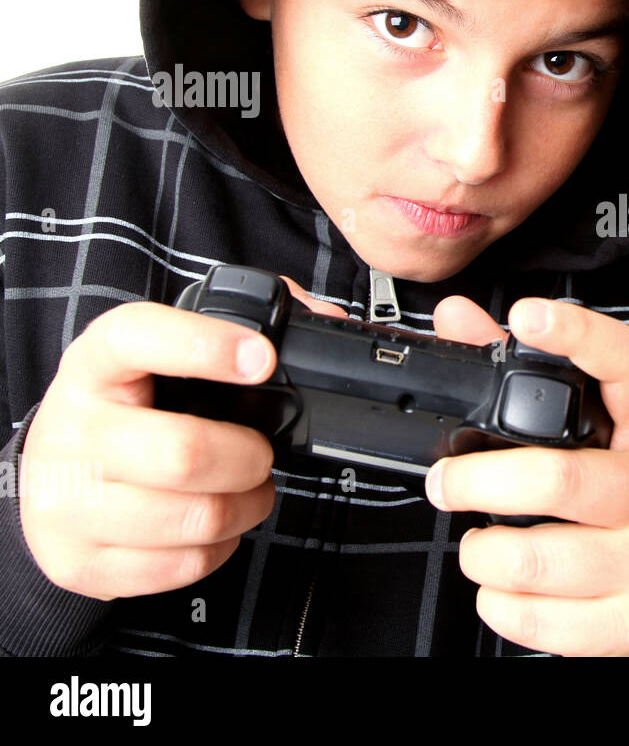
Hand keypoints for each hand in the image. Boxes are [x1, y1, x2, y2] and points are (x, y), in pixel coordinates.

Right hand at [19, 277, 344, 599]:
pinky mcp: (79, 561)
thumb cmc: (126, 411)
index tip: (262, 358)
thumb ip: (241, 326)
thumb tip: (325, 317)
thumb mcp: (160, 357)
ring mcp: (65, 502)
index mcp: (93, 364)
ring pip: (194, 516)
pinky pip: (181, 565)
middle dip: (249, 457)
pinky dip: (218, 547)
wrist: (50, 479)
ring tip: (245, 489)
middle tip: (260, 454)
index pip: (136, 339)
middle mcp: (70, 430)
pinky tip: (210, 525)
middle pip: (184, 452)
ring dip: (244, 507)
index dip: (205, 346)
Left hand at [426, 296, 628, 655]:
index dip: (579, 336)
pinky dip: (499, 604)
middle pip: (559, 476)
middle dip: (476, 480)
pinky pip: (537, 618)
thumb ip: (520, 372)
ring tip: (481, 545)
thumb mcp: (590, 437)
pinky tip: (508, 588)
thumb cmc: (615, 505)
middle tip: (445, 482)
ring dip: (482, 552)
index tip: (525, 314)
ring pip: (535, 557)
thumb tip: (457, 316)